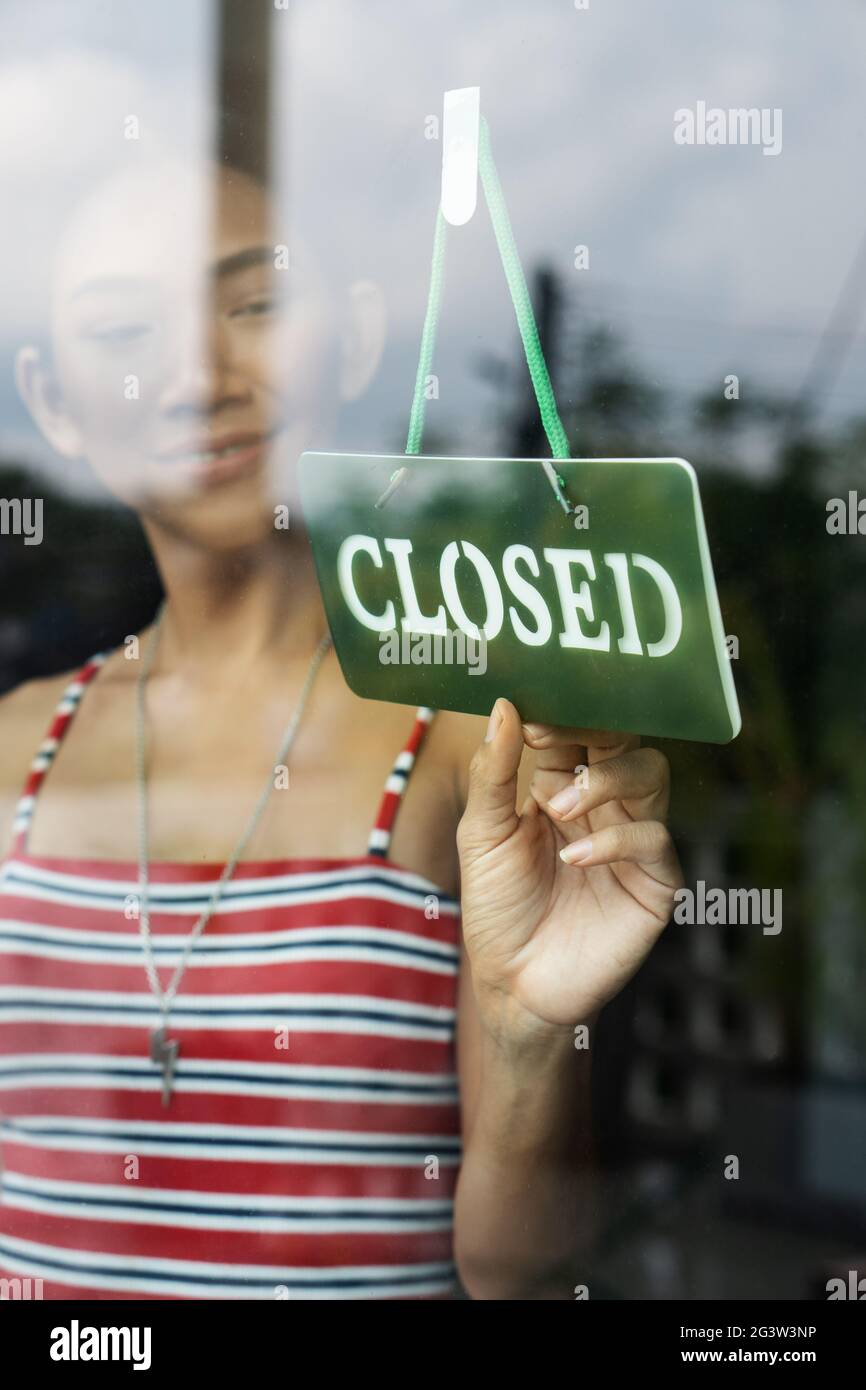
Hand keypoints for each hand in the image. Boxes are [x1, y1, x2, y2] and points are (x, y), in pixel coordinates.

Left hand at [456, 698, 682, 1043]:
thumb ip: (493, 772)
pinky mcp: (655, 882)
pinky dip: (613, 841)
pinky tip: (573, 858)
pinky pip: (654, 839)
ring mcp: (634, 840)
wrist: (513, 983)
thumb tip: (504, 706)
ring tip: (557, 810)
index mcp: (564, 786)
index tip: (529, 717)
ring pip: (652, 775)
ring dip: (605, 779)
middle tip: (547, 741)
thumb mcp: (481, 834)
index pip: (579, 730)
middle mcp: (606, 805)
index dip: (561, 715)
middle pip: (625, 739)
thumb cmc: (497, 907)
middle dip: (593, 730)